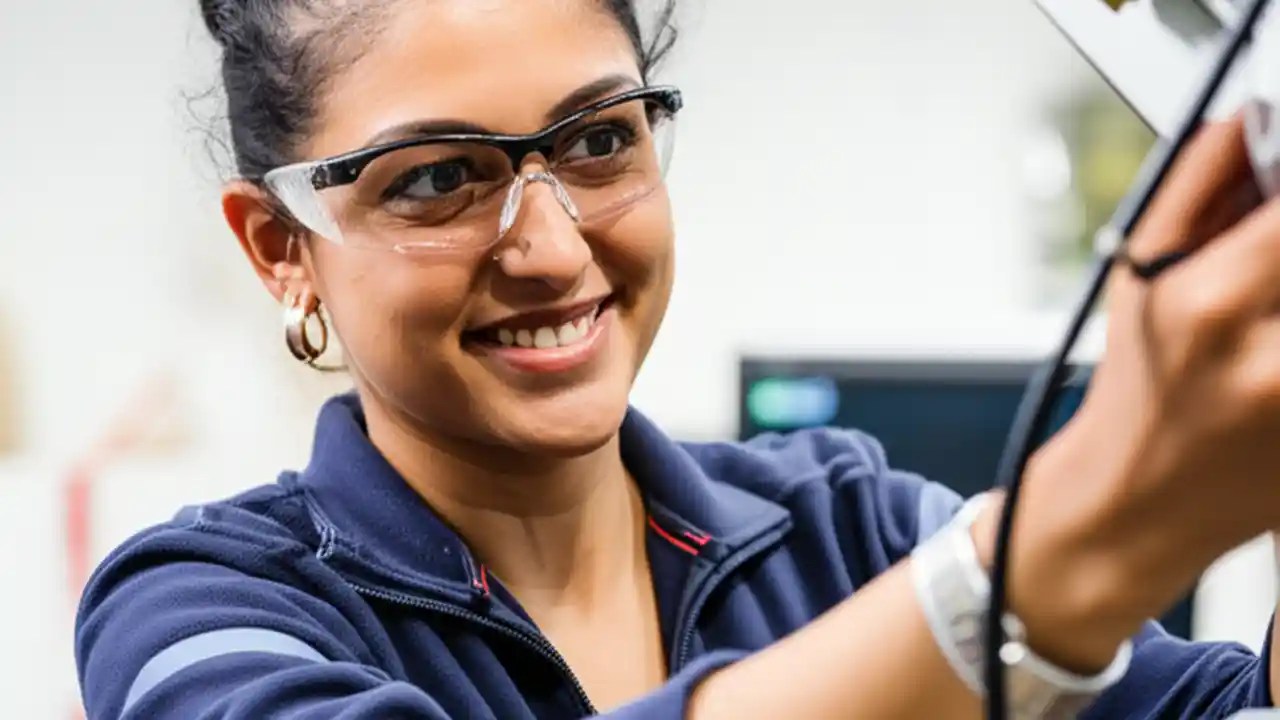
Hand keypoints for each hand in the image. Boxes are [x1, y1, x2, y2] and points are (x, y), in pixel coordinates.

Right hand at [981, 115, 1279, 669]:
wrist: (1137, 505)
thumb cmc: (1135, 387)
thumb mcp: (1138, 273)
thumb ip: (1197, 182)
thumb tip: (1254, 116)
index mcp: (1212, 303)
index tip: (1277, 187)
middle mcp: (1275, 359)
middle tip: (1265, 257)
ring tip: (1269, 300)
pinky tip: (1277, 354)